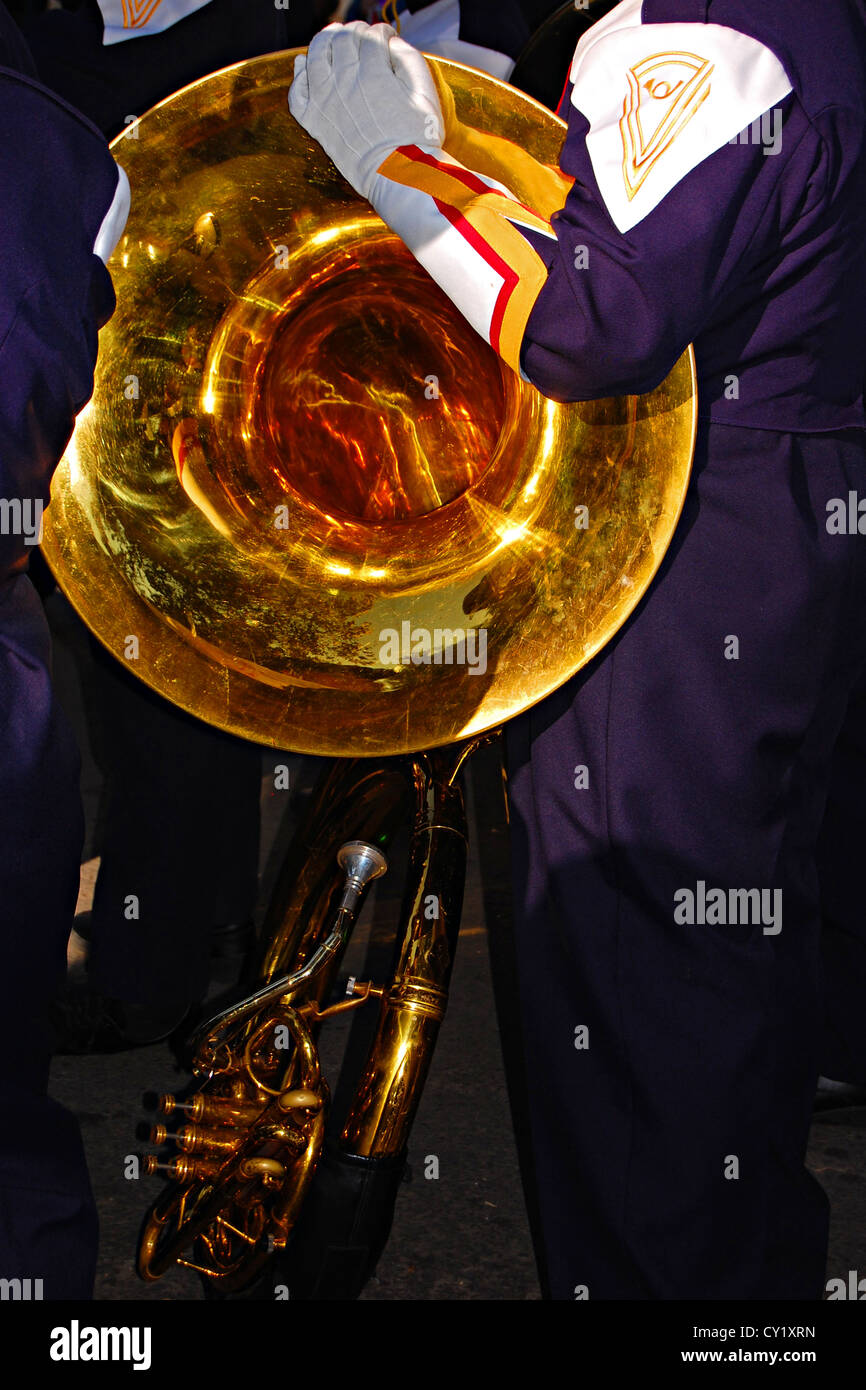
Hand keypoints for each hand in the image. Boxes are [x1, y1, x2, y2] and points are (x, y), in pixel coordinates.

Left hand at [289, 22, 445, 201]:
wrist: (398, 177)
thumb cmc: (417, 138)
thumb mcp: (425, 92)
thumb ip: (407, 57)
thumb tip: (388, 42)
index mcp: (374, 72)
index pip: (371, 35)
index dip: (381, 32)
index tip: (387, 39)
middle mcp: (345, 82)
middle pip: (343, 39)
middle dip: (355, 32)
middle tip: (363, 38)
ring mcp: (325, 101)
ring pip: (315, 54)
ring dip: (324, 41)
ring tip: (334, 40)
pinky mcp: (315, 122)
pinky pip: (296, 92)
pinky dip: (299, 75)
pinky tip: (306, 67)